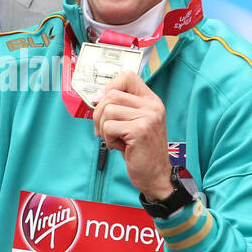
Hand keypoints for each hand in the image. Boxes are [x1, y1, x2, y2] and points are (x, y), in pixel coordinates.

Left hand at [91, 70, 170, 200]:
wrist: (155, 175)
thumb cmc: (140, 151)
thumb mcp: (133, 123)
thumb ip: (119, 107)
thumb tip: (96, 96)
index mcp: (151, 101)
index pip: (128, 76)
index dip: (110, 87)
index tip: (104, 102)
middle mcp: (152, 106)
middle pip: (111, 94)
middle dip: (99, 113)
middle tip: (104, 130)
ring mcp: (148, 117)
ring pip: (108, 110)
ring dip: (104, 128)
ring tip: (115, 139)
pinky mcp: (140, 130)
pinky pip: (109, 126)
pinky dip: (108, 139)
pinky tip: (120, 146)